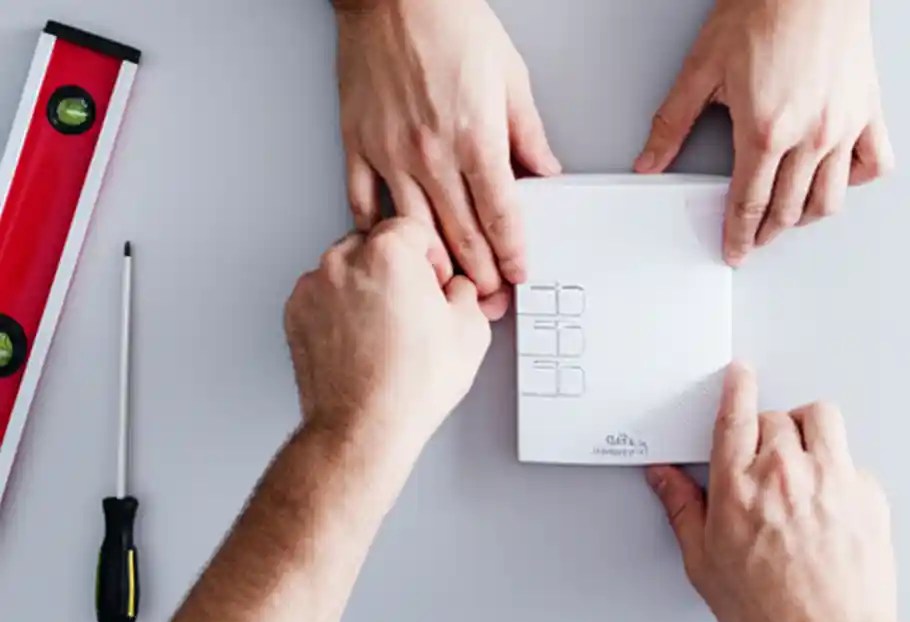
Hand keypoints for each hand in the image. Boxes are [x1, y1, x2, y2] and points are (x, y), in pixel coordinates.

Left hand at [284, 218, 491, 462]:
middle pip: (377, 243)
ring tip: (388, 327)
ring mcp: (314, 286)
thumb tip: (460, 291)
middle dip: (397, 267)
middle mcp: (344, 261)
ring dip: (367, 286)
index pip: (414, 227)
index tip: (435, 276)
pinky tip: (364, 338)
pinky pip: (323, 295)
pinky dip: (341, 309)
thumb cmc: (409, 384)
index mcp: (389, 252)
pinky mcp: (296, 312)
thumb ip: (467, 293)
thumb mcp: (470, 331)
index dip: (432, 254)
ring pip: (347, 268)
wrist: (363, 426)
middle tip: (415, 304)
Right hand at [335, 0, 560, 316]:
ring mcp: (390, 152)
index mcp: (475, 139)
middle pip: (462, 234)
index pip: (501, 216)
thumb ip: (528, 135)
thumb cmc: (450, 22)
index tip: (518, 275)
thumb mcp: (511, 77)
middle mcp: (431, 154)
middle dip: (481, 275)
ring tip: (447, 288)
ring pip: (415, 230)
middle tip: (490, 299)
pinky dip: (376, 231)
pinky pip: (363, 201)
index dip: (512, 254)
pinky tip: (391, 248)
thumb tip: (544, 173)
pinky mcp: (357, 143)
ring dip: (435, 266)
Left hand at [636, 0, 892, 265]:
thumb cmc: (764, 10)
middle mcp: (810, 135)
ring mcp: (843, 127)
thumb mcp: (702, 67)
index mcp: (766, 130)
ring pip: (831, 198)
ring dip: (807, 217)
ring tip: (790, 217)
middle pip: (788, 208)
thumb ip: (672, 122)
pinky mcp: (868, 111)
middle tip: (756, 238)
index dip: (738, 234)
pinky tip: (839, 178)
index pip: (749, 204)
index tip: (735, 249)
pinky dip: (857, 180)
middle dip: (767, 232)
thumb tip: (650, 160)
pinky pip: (874, 164)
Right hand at [646, 364, 901, 621]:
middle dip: (768, 430)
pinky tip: (829, 499)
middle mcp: (785, 474)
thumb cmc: (772, 616)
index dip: (737, 386)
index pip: (736, 415)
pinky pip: (852, 458)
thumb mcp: (705, 565)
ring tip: (803, 454)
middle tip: (765, 458)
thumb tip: (666, 480)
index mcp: (739, 487)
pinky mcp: (868, 493)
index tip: (739, 374)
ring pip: (821, 418)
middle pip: (776, 417)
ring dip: (808, 428)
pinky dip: (839, 469)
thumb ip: (683, 510)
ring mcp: (832, 479)